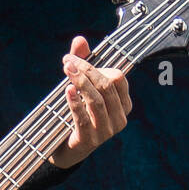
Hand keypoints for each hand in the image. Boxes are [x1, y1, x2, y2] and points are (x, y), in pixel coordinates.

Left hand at [52, 35, 131, 167]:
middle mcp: (119, 118)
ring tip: (66, 71)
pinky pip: (83, 118)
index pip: (118, 78)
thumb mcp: (81, 87)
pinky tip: (67, 90)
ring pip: (96, 101)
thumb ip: (83, 63)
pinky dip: (75, 102)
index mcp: (123, 104)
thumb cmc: (76, 113)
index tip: (74, 57)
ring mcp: (106, 131)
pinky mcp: (90, 141)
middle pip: (107, 86)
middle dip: (86, 70)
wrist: (65, 149)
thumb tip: (80, 39)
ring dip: (80, 82)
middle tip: (67, 62)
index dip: (96, 65)